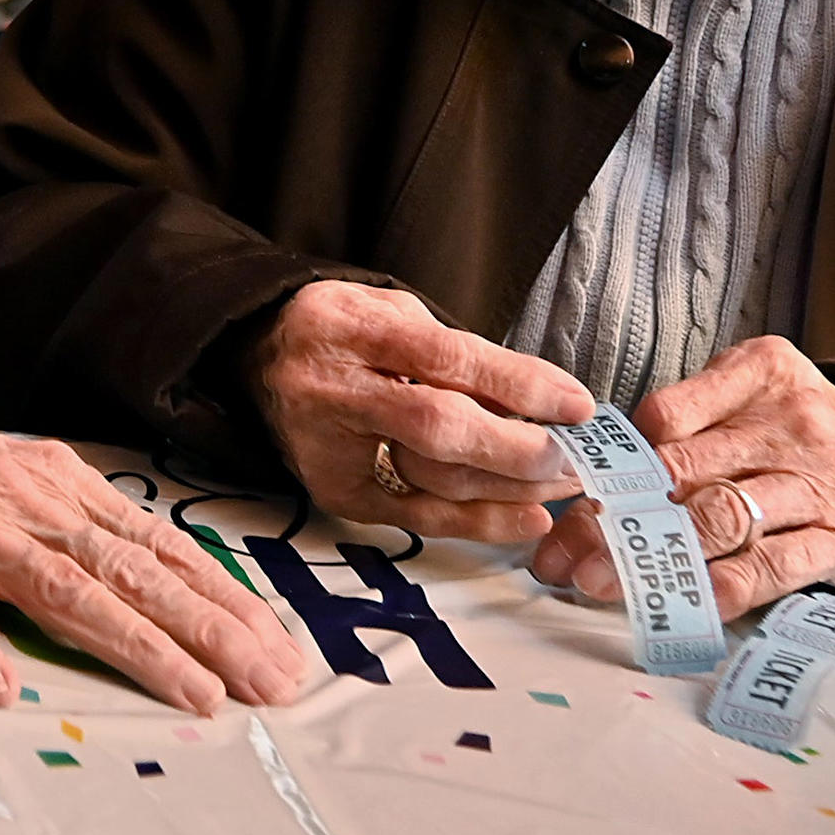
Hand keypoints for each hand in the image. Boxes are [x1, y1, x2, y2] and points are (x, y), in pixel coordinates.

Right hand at [0, 414, 310, 715]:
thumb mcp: (35, 486)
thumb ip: (93, 531)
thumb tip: (176, 584)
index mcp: (69, 489)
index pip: (162, 549)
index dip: (225, 600)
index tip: (278, 649)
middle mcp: (33, 507)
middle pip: (134, 574)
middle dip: (211, 631)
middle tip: (270, 683)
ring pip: (64, 591)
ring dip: (135, 645)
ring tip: (194, 694)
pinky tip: (0, 689)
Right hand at [242, 279, 594, 541]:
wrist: (259, 358)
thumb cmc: (342, 332)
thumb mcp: (392, 312)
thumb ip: (454, 352)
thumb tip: (537, 399)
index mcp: (349, 329)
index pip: (445, 359)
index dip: (516, 384)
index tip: (575, 403)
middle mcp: (333, 390)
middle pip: (438, 427)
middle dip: (518, 448)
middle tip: (575, 454)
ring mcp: (330, 448)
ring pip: (433, 478)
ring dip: (511, 487)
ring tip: (564, 480)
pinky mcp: (337, 492)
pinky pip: (417, 517)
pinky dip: (478, 522)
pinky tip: (527, 517)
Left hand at [525, 336, 834, 622]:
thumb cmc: (816, 438)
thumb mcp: (765, 395)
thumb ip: (696, 416)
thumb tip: (603, 463)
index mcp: (761, 373)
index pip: (664, 413)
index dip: (610, 461)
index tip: (562, 495)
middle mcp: (789, 424)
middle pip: (678, 471)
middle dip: (607, 516)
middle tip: (555, 554)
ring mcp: (819, 484)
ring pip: (718, 519)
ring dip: (649, 557)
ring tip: (594, 583)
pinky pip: (776, 566)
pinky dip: (726, 587)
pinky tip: (683, 604)